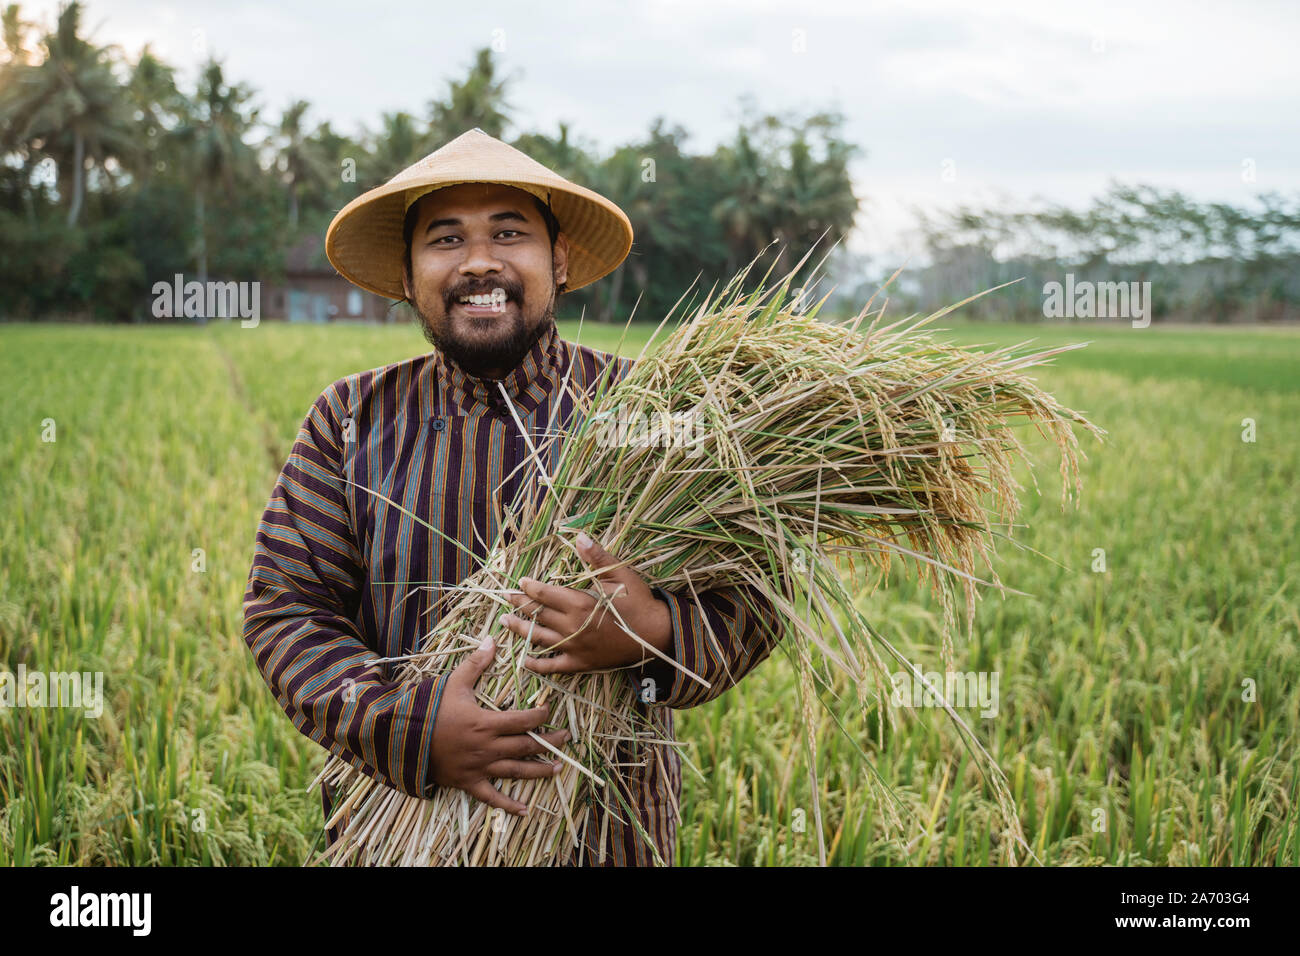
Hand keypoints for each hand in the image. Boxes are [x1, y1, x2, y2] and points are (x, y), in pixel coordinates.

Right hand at [428, 635, 570, 814]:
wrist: (401, 738)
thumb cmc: (428, 709)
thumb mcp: (454, 683)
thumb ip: (477, 663)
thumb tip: (492, 638)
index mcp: (487, 723)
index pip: (524, 721)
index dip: (540, 716)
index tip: (550, 710)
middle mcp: (487, 748)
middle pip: (526, 746)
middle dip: (548, 742)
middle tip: (565, 739)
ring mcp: (479, 767)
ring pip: (516, 771)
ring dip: (538, 771)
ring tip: (556, 768)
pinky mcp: (468, 782)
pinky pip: (492, 797)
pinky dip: (508, 805)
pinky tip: (525, 810)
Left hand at [499, 532, 673, 675]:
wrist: (656, 637)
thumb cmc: (639, 603)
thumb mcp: (621, 575)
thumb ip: (597, 558)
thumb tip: (579, 536)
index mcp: (580, 603)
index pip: (544, 594)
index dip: (529, 587)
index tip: (520, 581)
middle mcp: (572, 626)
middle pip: (537, 615)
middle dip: (519, 605)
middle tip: (507, 598)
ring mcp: (574, 648)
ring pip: (539, 638)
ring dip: (520, 629)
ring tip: (505, 622)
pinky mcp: (580, 664)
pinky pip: (553, 666)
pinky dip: (537, 664)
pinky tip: (525, 660)